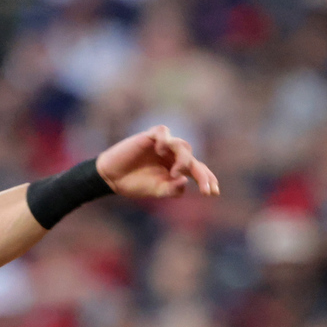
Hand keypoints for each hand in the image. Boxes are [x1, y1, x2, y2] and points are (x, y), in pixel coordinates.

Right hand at [96, 125, 219, 199]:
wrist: (112, 178)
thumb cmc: (135, 184)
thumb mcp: (157, 191)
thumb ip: (172, 188)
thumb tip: (186, 181)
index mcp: (177, 168)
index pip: (198, 170)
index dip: (207, 180)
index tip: (214, 193)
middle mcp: (172, 155)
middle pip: (193, 159)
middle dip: (201, 174)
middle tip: (204, 189)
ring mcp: (162, 145)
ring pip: (182, 146)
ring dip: (183, 159)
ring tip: (176, 172)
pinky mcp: (149, 137)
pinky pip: (163, 132)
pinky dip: (165, 140)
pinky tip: (160, 150)